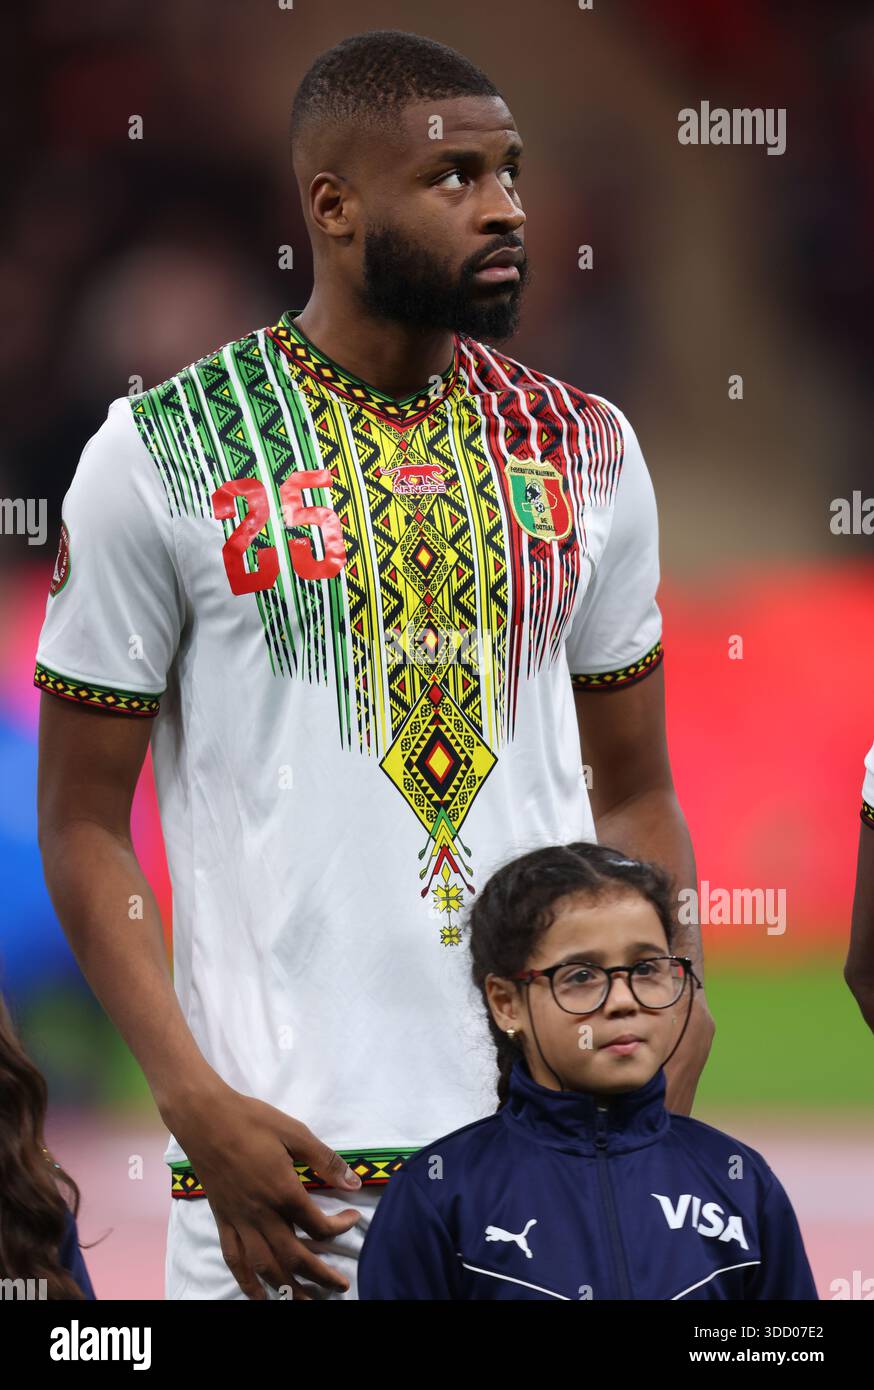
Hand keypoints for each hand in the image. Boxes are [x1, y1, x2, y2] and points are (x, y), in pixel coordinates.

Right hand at [163, 1080, 363, 1299]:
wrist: (205, 1118)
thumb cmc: (251, 1121)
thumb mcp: (295, 1132)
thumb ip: (325, 1160)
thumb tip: (354, 1183)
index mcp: (283, 1192)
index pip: (318, 1225)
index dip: (340, 1228)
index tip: (353, 1220)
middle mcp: (262, 1214)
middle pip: (294, 1257)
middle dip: (320, 1276)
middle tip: (340, 1286)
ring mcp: (240, 1220)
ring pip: (265, 1266)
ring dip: (287, 1288)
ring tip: (306, 1301)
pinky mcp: (223, 1220)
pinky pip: (234, 1259)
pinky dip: (247, 1282)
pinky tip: (259, 1296)